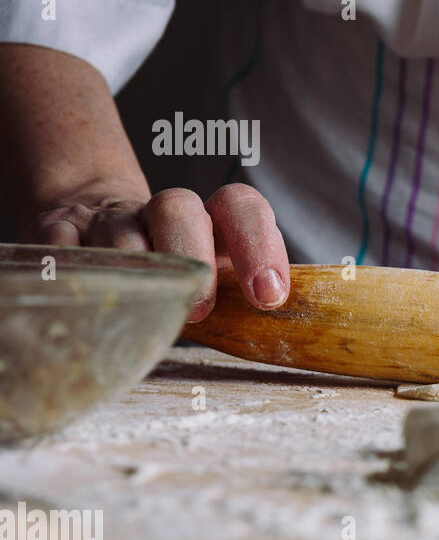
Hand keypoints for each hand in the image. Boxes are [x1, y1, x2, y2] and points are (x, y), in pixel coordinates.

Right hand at [21, 182, 289, 322]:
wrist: (105, 235)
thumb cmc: (182, 276)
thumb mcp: (220, 285)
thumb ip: (244, 300)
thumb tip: (278, 332)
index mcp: (215, 221)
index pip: (241, 208)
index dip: (259, 245)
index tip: (269, 296)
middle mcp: (165, 213)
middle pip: (177, 208)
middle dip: (193, 254)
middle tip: (201, 308)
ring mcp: (111, 218)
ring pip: (119, 229)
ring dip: (133, 266)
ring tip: (141, 305)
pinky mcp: (61, 227)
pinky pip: (60, 240)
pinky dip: (71, 263)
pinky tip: (79, 291)